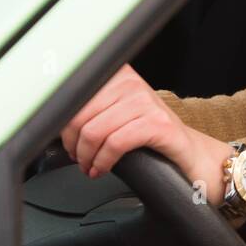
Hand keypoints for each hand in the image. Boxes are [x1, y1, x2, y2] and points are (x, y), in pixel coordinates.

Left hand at [60, 63, 234, 204]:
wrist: (190, 155)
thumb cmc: (151, 137)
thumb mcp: (118, 115)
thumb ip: (92, 111)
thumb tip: (55, 123)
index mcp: (119, 76)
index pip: (74, 97)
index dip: (63, 125)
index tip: (67, 142)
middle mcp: (133, 84)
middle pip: (80, 116)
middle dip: (73, 145)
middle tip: (79, 159)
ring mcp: (147, 103)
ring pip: (95, 131)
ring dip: (86, 157)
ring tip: (90, 166)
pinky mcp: (158, 125)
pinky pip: (116, 143)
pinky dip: (103, 161)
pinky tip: (102, 168)